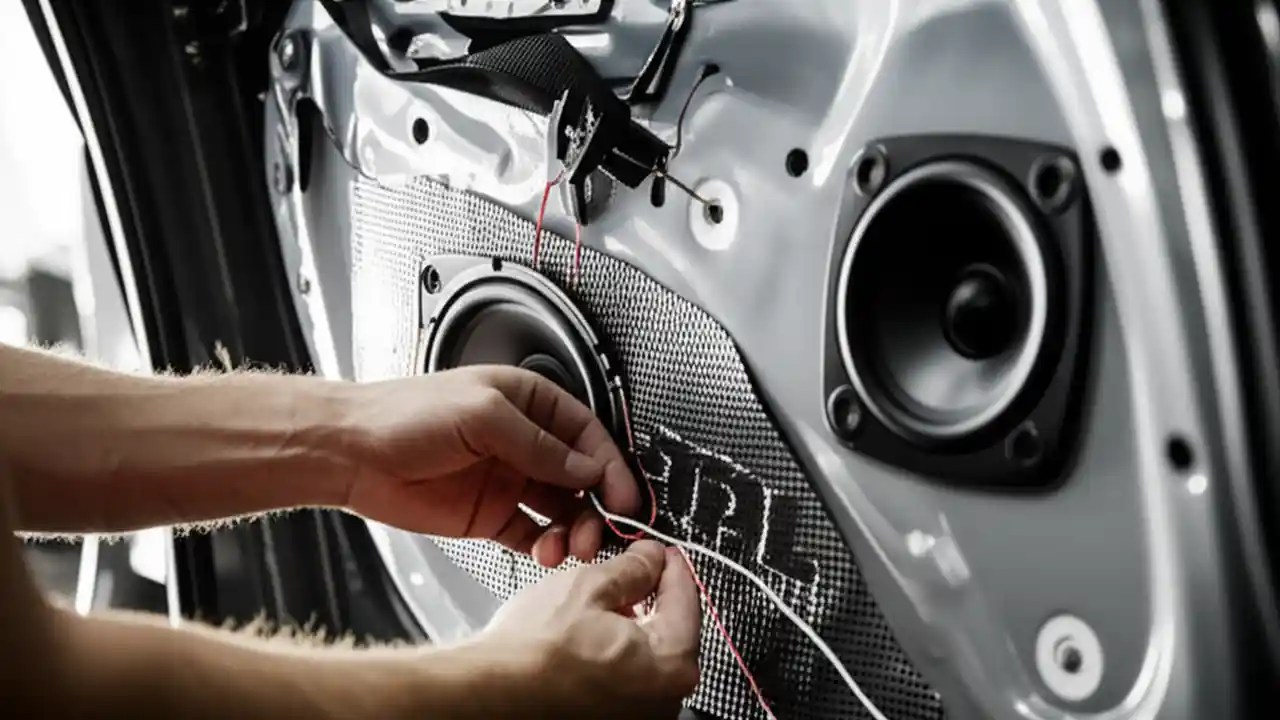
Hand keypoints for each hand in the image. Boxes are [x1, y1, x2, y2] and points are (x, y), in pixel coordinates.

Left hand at [341, 366, 640, 566]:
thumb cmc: (403, 414)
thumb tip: (587, 468)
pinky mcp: (492, 515)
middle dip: (598, 504)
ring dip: (576, 529)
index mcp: (528, 403)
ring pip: (563, 509)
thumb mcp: (483, 416)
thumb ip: (539, 445)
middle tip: (602, 529)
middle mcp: (524, 442)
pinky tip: (547, 553)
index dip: (609, 464)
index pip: (587, 434)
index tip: (624, 494)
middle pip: (582, 476)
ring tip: (571, 546)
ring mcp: (509, 480)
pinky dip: (547, 546)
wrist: (350, 452)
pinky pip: (533, 534)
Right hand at [478, 540, 701, 718]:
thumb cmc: (534, 653)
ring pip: (645, 657)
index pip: (686, 599)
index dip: (670, 565)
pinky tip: (584, 639)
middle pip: (669, 631)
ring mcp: (637, 719)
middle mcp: (664, 702)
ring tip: (596, 604)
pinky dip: (611, 656)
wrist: (487, 695)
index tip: (661, 551)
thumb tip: (650, 558)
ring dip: (629, 627)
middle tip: (628, 570)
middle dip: (650, 597)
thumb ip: (633, 568)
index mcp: (672, 665)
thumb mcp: (589, 586)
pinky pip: (623, 680)